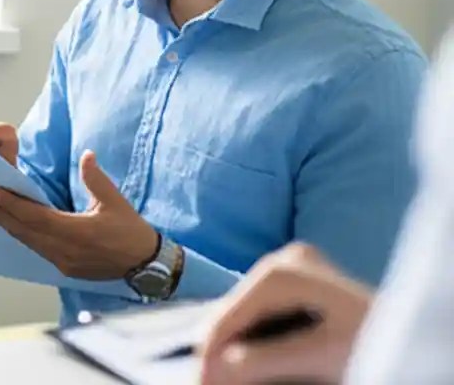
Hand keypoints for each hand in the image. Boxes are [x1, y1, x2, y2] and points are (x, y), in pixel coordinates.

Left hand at [0, 150, 157, 278]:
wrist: (147, 266)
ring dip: (4, 223)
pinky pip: (35, 248)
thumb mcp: (116, 202)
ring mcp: (61, 260)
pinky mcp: (63, 266)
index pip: (35, 217)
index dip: (12, 204)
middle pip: (22, 230)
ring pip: (25, 240)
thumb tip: (86, 155)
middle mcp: (63, 250)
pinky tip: (8, 223)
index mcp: (75, 233)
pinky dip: (19, 234)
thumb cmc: (132, 233)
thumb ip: (96, 179)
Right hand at [199, 243, 372, 384]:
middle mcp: (284, 260)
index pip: (227, 318)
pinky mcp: (299, 281)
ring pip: (246, 316)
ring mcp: (293, 268)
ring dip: (237, 349)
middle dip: (222, 352)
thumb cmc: (380, 342)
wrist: (423, 337)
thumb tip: (216, 371)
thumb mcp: (319, 358)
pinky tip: (254, 362)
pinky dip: (256, 341)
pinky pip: (263, 314)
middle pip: (234, 315)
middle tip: (212, 384)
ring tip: (230, 377)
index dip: (209, 357)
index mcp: (283, 270)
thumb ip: (262, 363)